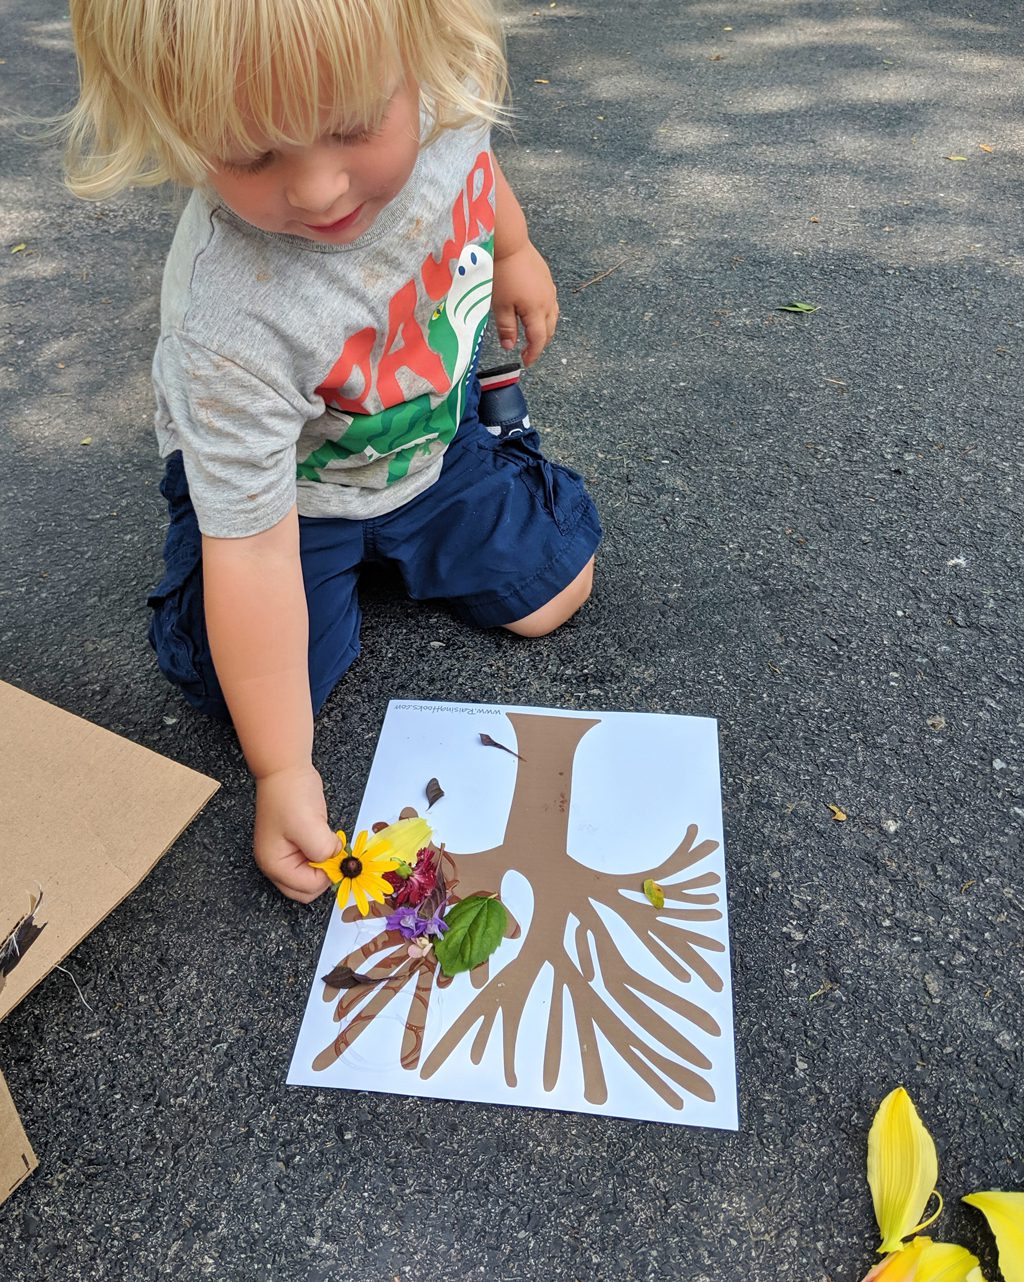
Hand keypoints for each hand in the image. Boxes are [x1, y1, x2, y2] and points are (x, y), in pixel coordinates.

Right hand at [253, 763, 339, 901]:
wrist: (285, 770)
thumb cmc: (291, 795)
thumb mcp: (308, 825)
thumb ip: (322, 850)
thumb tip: (335, 858)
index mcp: (274, 865)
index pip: (306, 889)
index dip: (326, 876)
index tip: (336, 855)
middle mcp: (277, 865)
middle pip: (306, 890)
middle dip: (324, 876)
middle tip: (334, 853)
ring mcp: (286, 855)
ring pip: (312, 877)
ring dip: (325, 865)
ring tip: (327, 841)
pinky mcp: (296, 845)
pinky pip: (314, 861)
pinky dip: (324, 854)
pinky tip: (324, 837)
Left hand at [491, 240, 558, 366]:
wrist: (509, 243)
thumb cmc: (502, 273)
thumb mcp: (500, 304)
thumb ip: (506, 327)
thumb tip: (510, 346)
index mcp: (536, 310)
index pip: (539, 339)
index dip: (533, 353)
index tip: (526, 362)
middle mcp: (548, 301)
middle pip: (550, 329)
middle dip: (540, 343)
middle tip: (528, 350)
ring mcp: (549, 288)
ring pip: (553, 316)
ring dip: (545, 328)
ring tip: (532, 333)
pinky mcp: (547, 277)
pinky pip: (551, 301)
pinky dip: (545, 313)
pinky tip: (535, 311)